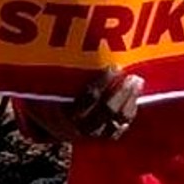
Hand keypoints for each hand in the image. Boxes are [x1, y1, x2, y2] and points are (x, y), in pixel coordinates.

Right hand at [17, 67, 143, 143]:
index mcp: (66, 115)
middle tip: (129, 74)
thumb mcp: (47, 90)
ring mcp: (95, 134)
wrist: (53, 128)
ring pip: (118, 118)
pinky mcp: (106, 136)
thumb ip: (56, 76)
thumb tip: (57, 47)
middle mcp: (82, 127)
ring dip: (130, 99)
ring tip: (137, 81)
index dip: (103, 82)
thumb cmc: (50, 100)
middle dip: (121, 90)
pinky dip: (130, 110)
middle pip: (107, 109)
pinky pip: (123, 125)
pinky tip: (135, 95)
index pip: (89, 98)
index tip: (112, 67)